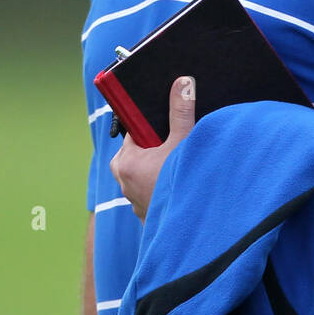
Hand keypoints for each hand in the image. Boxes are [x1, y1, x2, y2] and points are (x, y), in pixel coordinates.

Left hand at [110, 76, 195, 220]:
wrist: (190, 232)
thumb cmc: (180, 185)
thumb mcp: (183, 144)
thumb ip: (181, 113)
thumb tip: (182, 83)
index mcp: (125, 161)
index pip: (136, 132)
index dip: (153, 125)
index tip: (168, 125)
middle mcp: (123, 180)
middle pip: (142, 151)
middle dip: (160, 147)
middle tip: (180, 145)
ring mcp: (133, 199)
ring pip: (149, 172)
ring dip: (164, 167)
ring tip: (182, 165)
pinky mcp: (146, 212)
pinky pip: (154, 190)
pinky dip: (165, 184)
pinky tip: (181, 182)